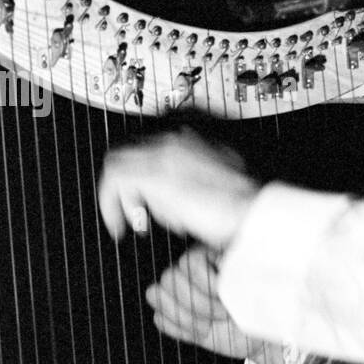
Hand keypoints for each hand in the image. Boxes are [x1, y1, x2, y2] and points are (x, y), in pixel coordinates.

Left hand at [98, 128, 258, 249]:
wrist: (253, 211)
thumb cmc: (246, 206)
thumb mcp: (224, 182)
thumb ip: (199, 179)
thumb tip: (178, 198)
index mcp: (194, 139)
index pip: (151, 147)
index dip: (142, 176)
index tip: (145, 199)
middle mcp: (176, 139)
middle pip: (129, 151)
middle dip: (127, 185)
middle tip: (134, 213)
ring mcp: (163, 153)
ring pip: (117, 162)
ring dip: (119, 195)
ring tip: (129, 220)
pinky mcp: (154, 173)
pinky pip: (114, 179)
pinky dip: (110, 204)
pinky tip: (120, 225)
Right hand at [145, 246, 258, 358]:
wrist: (256, 334)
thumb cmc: (258, 307)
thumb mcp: (256, 285)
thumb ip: (240, 270)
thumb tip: (225, 264)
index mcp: (209, 256)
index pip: (189, 261)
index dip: (204, 282)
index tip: (223, 295)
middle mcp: (190, 271)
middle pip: (169, 278)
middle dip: (197, 303)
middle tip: (221, 314)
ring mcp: (178, 293)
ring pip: (155, 294)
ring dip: (185, 316)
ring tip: (209, 325)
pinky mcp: (173, 315)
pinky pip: (159, 318)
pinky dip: (179, 329)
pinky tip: (200, 332)